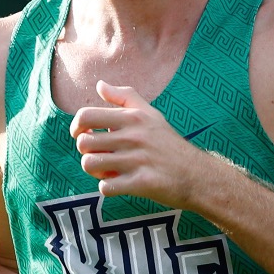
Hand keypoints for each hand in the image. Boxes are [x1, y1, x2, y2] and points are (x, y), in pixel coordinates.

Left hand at [70, 81, 208, 205]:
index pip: (86, 116)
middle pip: (84, 143)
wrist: (197, 175)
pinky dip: (108, 188)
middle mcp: (134, 137)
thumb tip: (100, 85)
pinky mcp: (141, 183)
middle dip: (87, 153)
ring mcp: (137, 160)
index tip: (81, 135)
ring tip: (109, 171)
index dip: (76, 127)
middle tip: (101, 157)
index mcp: (133, 117)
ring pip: (90, 165)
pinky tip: (120, 184)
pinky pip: (105, 187)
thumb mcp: (151, 115)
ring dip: (95, 171)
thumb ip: (124, 96)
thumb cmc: (170, 144)